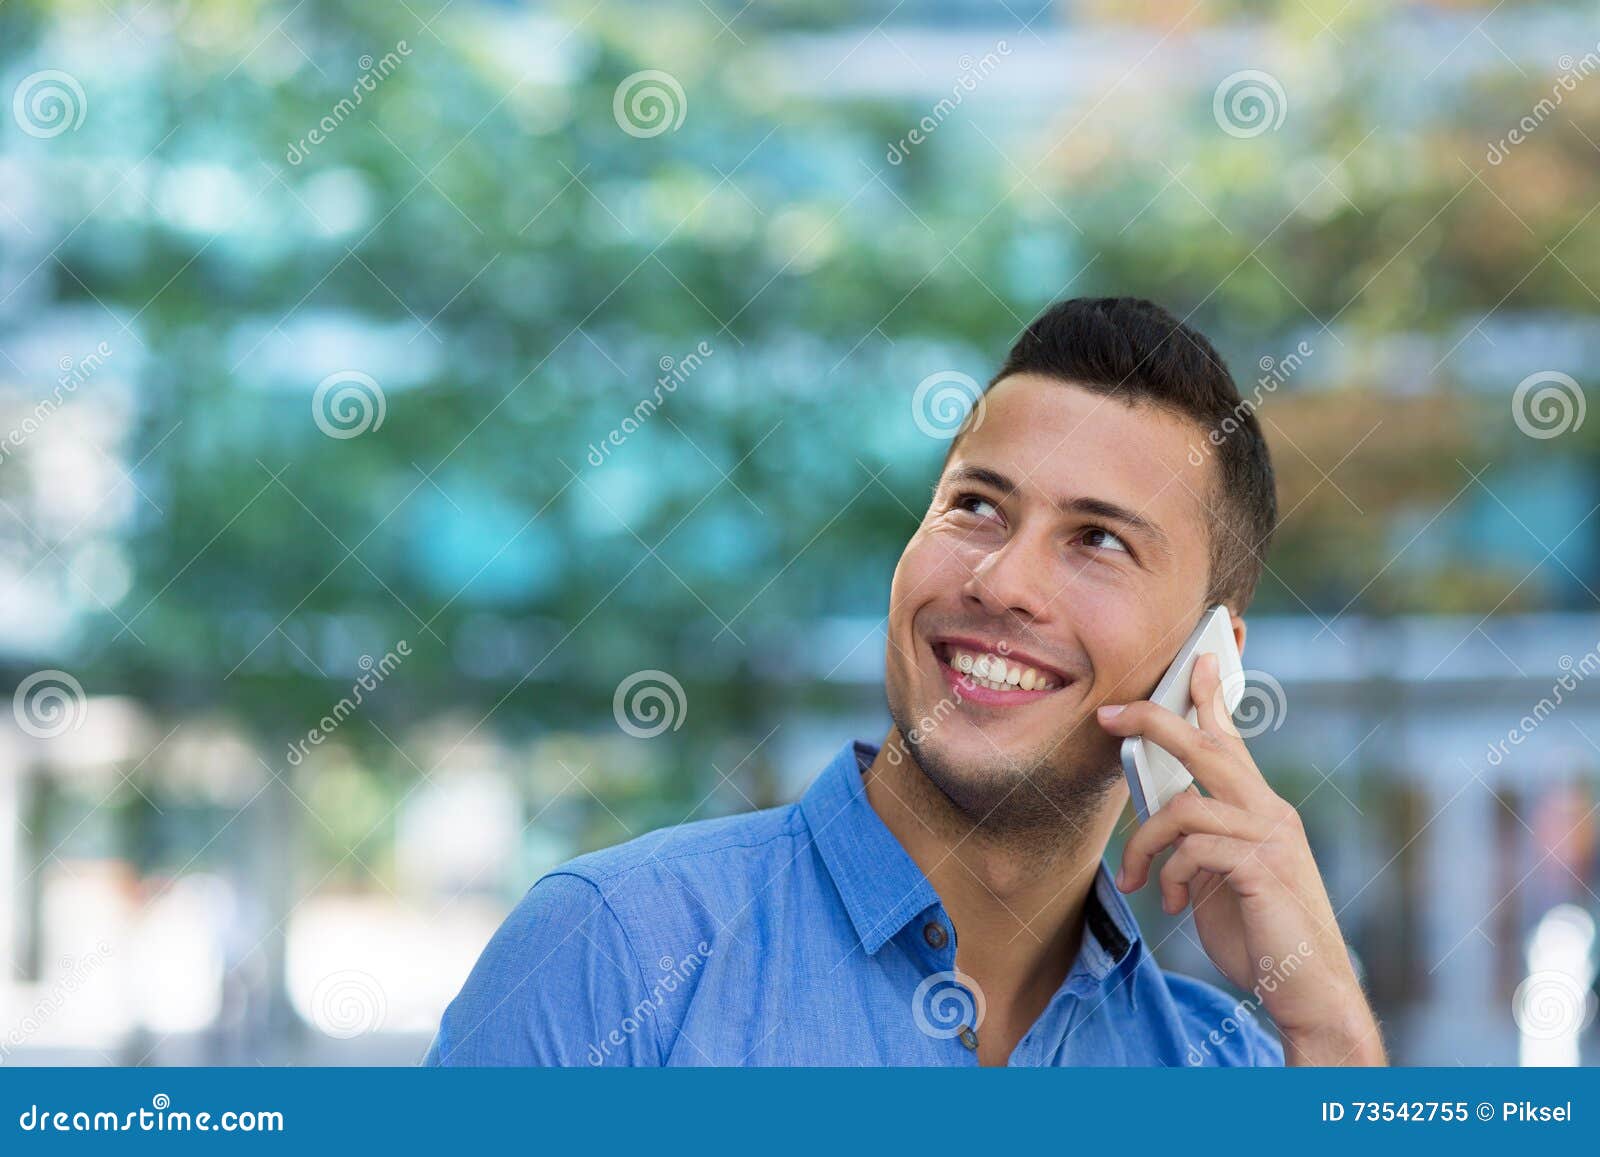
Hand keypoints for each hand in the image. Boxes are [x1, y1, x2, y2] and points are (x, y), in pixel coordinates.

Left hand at [1096, 653, 1385, 1065]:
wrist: (1308, 991)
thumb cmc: (1261, 935)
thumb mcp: (1219, 880)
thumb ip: (1198, 845)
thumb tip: (1163, 819)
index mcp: (1261, 810)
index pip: (1232, 740)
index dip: (1213, 695)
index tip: (1198, 656)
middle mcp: (1270, 814)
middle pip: (1207, 746)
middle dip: (1154, 723)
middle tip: (1108, 715)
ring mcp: (1269, 838)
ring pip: (1185, 804)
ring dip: (1144, 843)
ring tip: (1136, 880)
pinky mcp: (1261, 867)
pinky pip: (1194, 847)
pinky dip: (1169, 873)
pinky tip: (1171, 903)